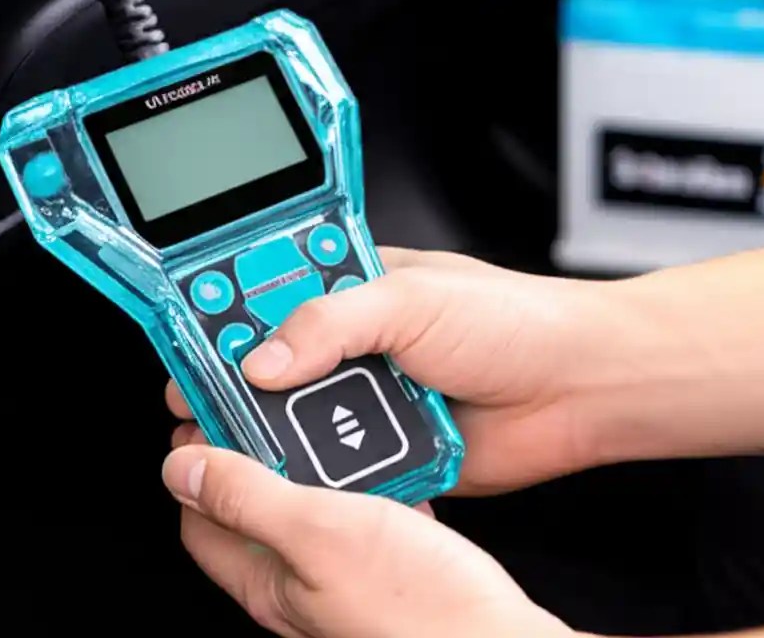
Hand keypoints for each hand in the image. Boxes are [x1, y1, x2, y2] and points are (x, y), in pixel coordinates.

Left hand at [159, 443, 572, 637]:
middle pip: (258, 506)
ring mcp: (350, 577)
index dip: (200, 463)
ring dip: (321, 460)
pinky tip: (392, 460)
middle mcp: (302, 585)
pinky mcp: (395, 569)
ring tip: (333, 420)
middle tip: (272, 402)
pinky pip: (371, 513)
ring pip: (318, 505)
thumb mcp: (318, 533)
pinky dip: (373, 480)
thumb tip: (180, 468)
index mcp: (269, 582)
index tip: (211, 412)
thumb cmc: (419, 609)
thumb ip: (247, 498)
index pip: (203, 517)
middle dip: (260, 451)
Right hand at [190, 247, 635, 495]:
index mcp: (352, 288)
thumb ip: (329, 320)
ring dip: (272, 434)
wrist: (581, 388)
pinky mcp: (389, 453)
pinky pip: (335, 469)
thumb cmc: (516, 322)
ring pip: (294, 422)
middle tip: (202, 399)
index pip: (264, 290)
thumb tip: (263, 356)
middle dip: (232, 382)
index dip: (220, 309)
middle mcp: (355, 344)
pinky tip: (302, 474)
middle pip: (267, 365)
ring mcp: (370, 401)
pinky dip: (318, 474)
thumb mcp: (410, 297)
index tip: (183, 329)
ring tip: (246, 441)